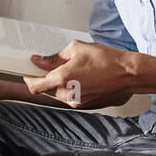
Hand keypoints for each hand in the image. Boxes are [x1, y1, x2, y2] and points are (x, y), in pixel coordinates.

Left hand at [23, 40, 139, 108]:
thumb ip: (55, 57)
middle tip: (46, 69)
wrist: (129, 74)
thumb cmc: (107, 59)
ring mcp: (77, 102)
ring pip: (57, 96)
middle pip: (46, 91)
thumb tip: (40, 60)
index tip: (26, 74)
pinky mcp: (86, 105)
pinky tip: (78, 79)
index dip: (28, 80)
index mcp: (63, 79)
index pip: (35, 86)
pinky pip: (70, 98)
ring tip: (67, 72)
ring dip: (56, 86)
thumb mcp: (77, 49)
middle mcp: (68, 94)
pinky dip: (69, 90)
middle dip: (44, 81)